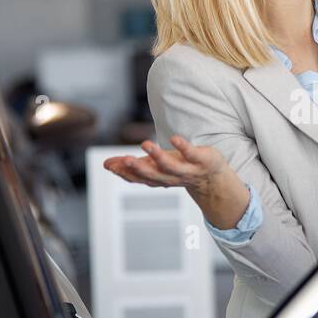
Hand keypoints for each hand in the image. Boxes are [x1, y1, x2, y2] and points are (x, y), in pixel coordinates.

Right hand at [104, 136, 248, 228]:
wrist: (212, 179)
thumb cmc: (177, 168)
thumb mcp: (154, 168)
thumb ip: (131, 166)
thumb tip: (105, 164)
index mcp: (157, 179)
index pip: (139, 178)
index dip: (125, 173)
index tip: (110, 165)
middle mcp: (171, 177)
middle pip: (153, 175)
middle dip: (138, 168)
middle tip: (124, 160)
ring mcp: (187, 170)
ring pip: (170, 166)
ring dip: (157, 156)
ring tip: (145, 144)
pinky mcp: (201, 160)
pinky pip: (191, 154)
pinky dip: (182, 147)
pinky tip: (174, 138)